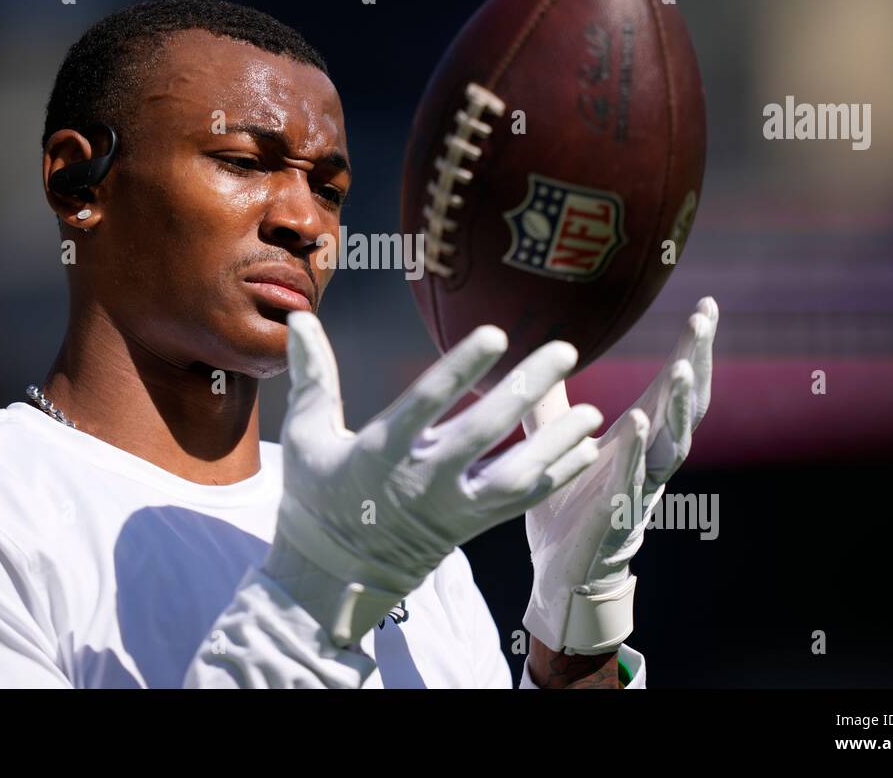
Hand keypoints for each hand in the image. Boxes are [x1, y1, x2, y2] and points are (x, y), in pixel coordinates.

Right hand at [265, 311, 604, 646]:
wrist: (333, 576)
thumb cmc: (317, 494)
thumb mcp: (306, 435)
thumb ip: (313, 375)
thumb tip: (299, 317)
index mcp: (379, 452)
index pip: (425, 403)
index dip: (460, 369)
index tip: (495, 335)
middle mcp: (420, 480)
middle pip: (482, 431)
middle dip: (525, 390)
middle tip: (566, 351)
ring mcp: (450, 507)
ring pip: (513, 475)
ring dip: (555, 443)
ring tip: (593, 410)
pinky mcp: (470, 526)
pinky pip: (520, 503)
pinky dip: (555, 476)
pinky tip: (585, 448)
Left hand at [521, 296, 718, 653]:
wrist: (562, 569)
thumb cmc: (568, 506)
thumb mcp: (557, 445)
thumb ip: (551, 406)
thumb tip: (540, 360)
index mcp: (643, 436)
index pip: (676, 384)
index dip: (694, 347)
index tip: (707, 305)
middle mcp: (651, 457)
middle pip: (688, 405)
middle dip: (698, 363)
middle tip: (703, 321)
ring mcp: (640, 486)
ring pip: (673, 441)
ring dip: (677, 403)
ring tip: (680, 365)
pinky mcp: (618, 512)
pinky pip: (633, 477)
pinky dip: (636, 448)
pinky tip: (638, 419)